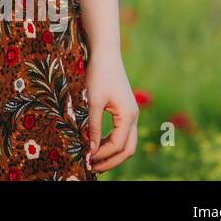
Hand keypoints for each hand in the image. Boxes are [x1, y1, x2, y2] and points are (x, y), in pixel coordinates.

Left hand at [85, 52, 138, 173]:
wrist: (106, 53)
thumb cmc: (99, 74)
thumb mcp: (92, 101)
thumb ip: (92, 126)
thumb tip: (90, 149)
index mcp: (128, 115)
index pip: (118, 145)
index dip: (103, 155)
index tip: (87, 160)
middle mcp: (133, 117)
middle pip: (128, 149)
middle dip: (111, 160)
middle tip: (93, 167)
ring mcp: (131, 113)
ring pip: (126, 142)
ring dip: (111, 153)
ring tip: (93, 159)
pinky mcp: (124, 110)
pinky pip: (121, 133)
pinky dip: (111, 142)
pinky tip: (96, 144)